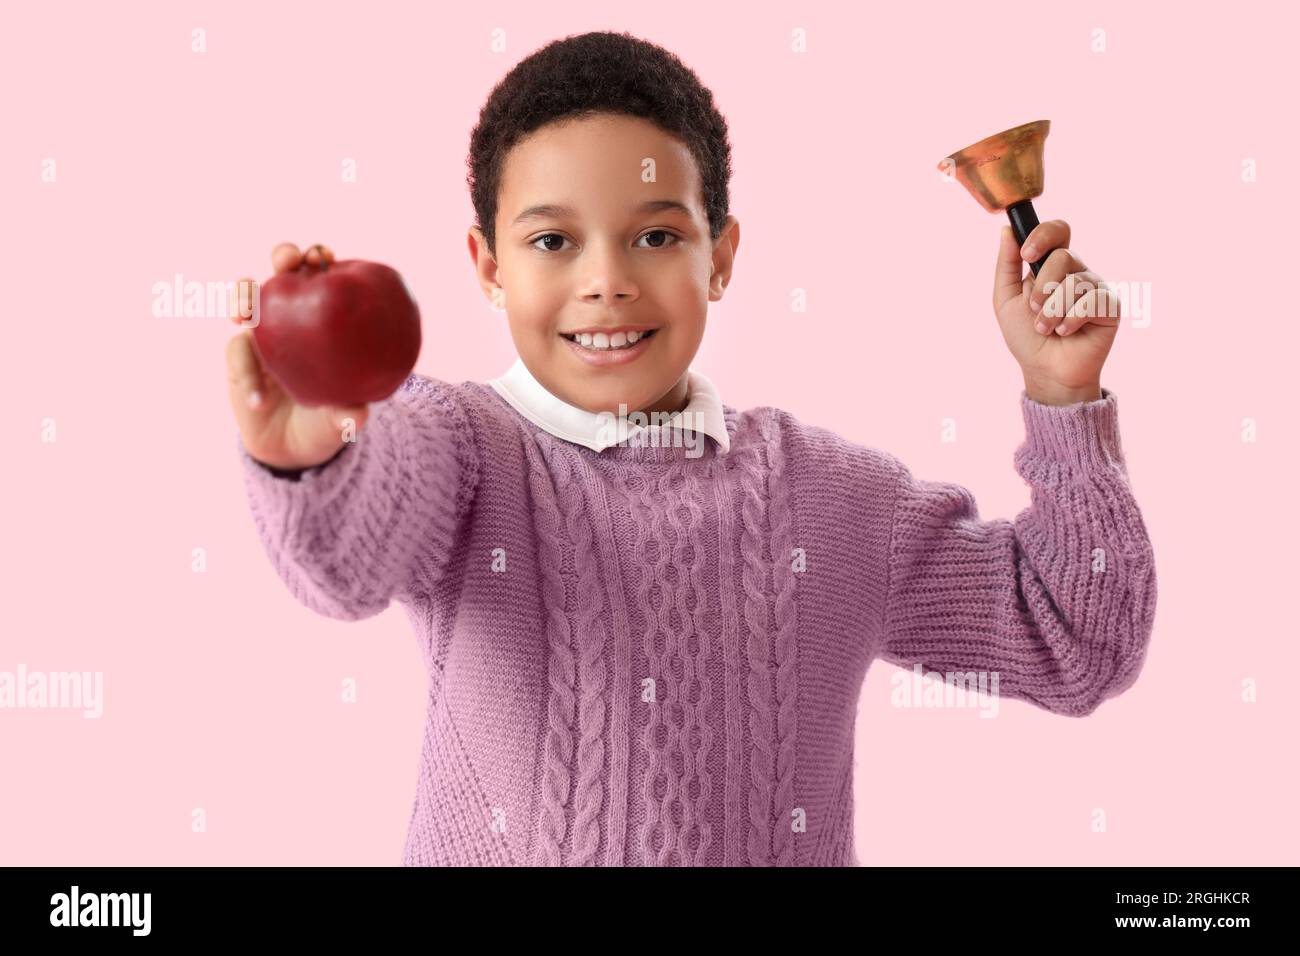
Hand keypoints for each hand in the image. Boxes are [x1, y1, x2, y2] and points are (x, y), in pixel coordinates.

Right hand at [225, 243, 371, 468]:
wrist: (293, 446)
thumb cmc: (325, 421)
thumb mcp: (341, 419)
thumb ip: (347, 415)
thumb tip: (358, 415)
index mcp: (320, 323)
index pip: (322, 280)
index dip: (320, 260)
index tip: (323, 256)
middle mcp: (289, 321)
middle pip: (282, 275)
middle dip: (283, 257)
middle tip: (287, 260)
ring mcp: (261, 337)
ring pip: (246, 303)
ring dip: (243, 298)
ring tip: (243, 311)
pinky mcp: (239, 360)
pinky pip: (238, 358)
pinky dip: (248, 378)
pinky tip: (258, 400)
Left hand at [992, 220, 1120, 404]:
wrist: (1045, 370)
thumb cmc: (1026, 337)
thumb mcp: (1005, 300)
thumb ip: (1007, 265)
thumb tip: (1007, 230)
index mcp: (1052, 265)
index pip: (1058, 231)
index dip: (1044, 236)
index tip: (1027, 255)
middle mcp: (1076, 272)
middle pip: (1065, 255)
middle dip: (1042, 287)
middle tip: (1034, 309)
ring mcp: (1095, 288)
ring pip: (1075, 281)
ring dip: (1052, 310)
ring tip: (1046, 328)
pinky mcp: (1110, 307)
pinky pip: (1092, 302)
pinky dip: (1071, 321)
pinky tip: (1066, 332)